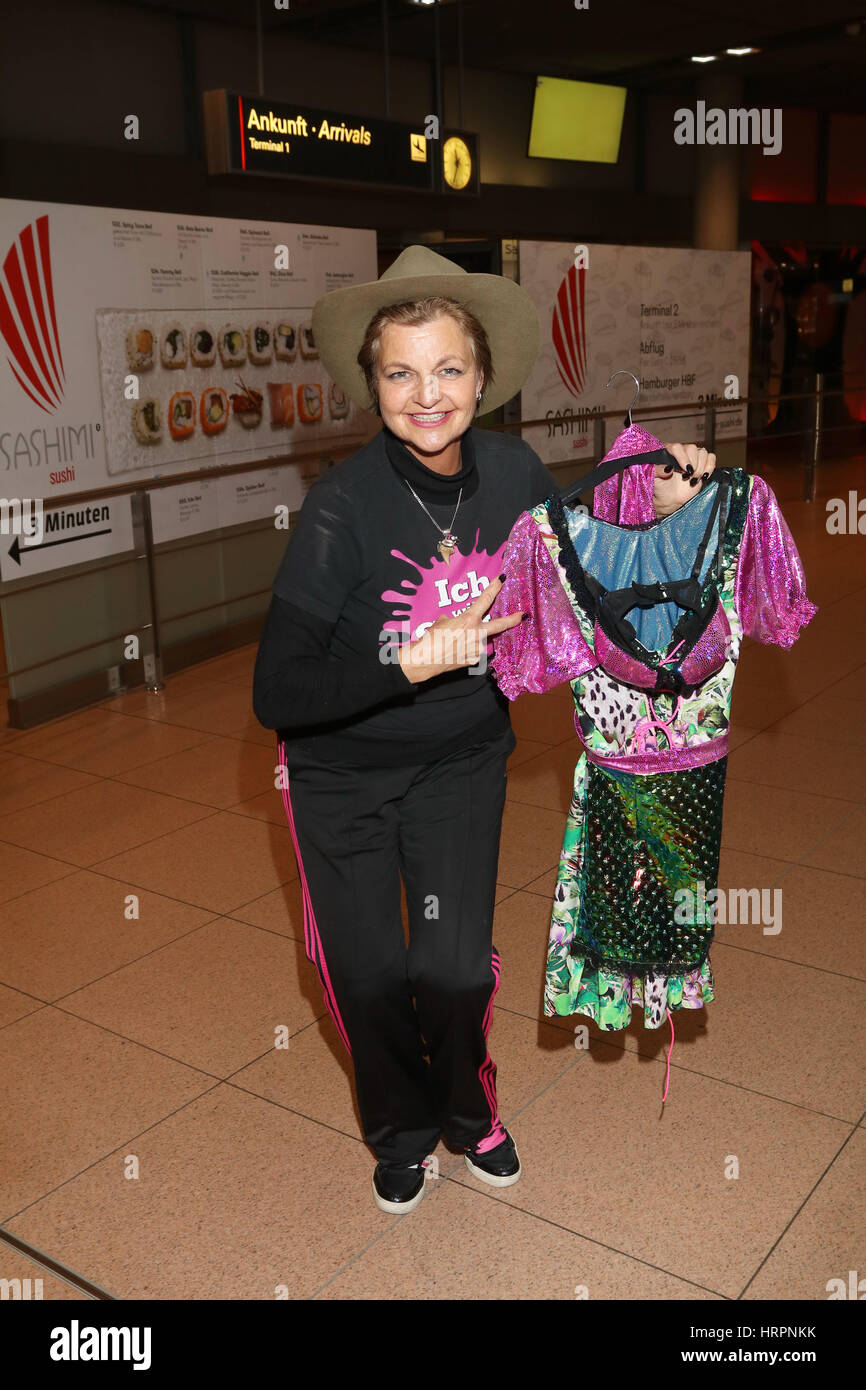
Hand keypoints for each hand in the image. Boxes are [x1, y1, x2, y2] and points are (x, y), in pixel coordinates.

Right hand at [398, 575, 522, 683]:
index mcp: (469, 620)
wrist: (424, 661)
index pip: (485, 600)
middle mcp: (477, 634)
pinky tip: (456, 650)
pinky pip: (474, 650)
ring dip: (473, 638)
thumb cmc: (430, 639)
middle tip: (523, 615)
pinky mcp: (474, 660)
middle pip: (500, 625)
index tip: (503, 579)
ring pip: (481, 639)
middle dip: (513, 620)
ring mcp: (477, 649)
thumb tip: (457, 623)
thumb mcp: (441, 622)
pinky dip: (467, 648)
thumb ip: (454, 620)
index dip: (494, 588)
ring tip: (456, 642)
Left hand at [653, 443, 716, 516]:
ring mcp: (692, 456)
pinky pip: (711, 458)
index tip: (685, 470)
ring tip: (692, 479)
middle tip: (686, 477)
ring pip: (703, 453)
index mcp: (667, 451)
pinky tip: (704, 476)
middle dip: (692, 465)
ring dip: (700, 468)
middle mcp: (681, 451)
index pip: (677, 447)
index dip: (682, 458)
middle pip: (692, 449)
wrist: (670, 498)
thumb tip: (667, 468)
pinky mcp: (703, 462)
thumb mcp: (654, 479)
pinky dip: (710, 467)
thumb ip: (657, 471)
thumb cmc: (660, 487)